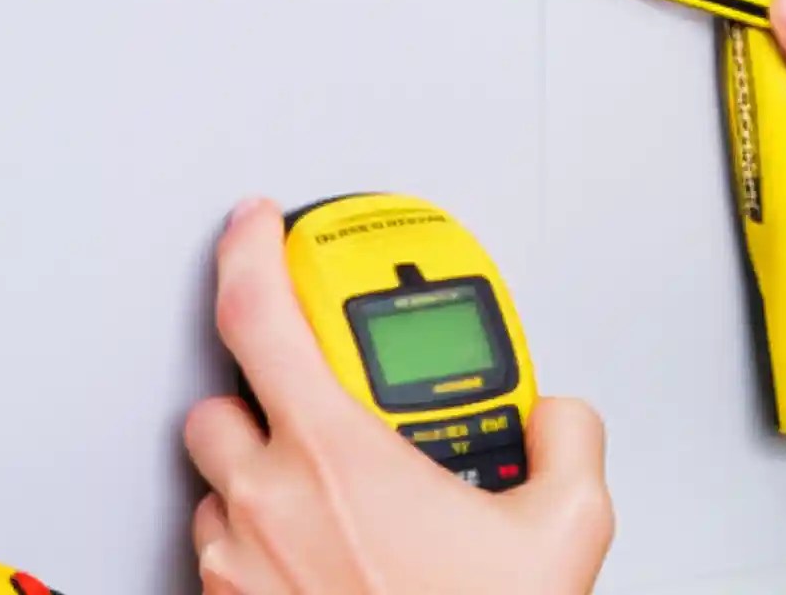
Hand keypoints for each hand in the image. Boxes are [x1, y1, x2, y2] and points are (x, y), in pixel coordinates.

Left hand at [184, 199, 614, 593]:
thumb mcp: (564, 531)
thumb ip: (570, 440)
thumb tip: (559, 415)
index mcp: (335, 457)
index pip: (261, 315)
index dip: (252, 250)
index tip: (259, 225)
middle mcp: (268, 501)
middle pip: (220, 395)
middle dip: (265, 385)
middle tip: (324, 396)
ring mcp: (239, 560)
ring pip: (215, 476)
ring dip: (259, 463)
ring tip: (328, 482)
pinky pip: (218, 543)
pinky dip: (255, 527)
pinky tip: (312, 542)